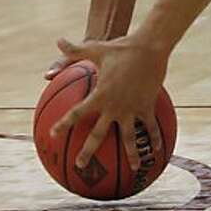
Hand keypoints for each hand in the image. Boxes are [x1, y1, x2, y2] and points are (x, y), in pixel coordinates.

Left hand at [47, 34, 168, 169]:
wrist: (149, 48)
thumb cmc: (121, 47)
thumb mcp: (96, 48)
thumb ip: (76, 50)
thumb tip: (58, 40)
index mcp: (100, 94)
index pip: (77, 113)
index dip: (64, 124)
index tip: (53, 134)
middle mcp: (114, 106)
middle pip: (98, 134)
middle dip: (88, 151)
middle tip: (80, 165)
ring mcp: (132, 109)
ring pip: (128, 138)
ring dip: (131, 155)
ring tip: (134, 169)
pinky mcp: (147, 107)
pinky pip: (150, 127)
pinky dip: (154, 138)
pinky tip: (157, 150)